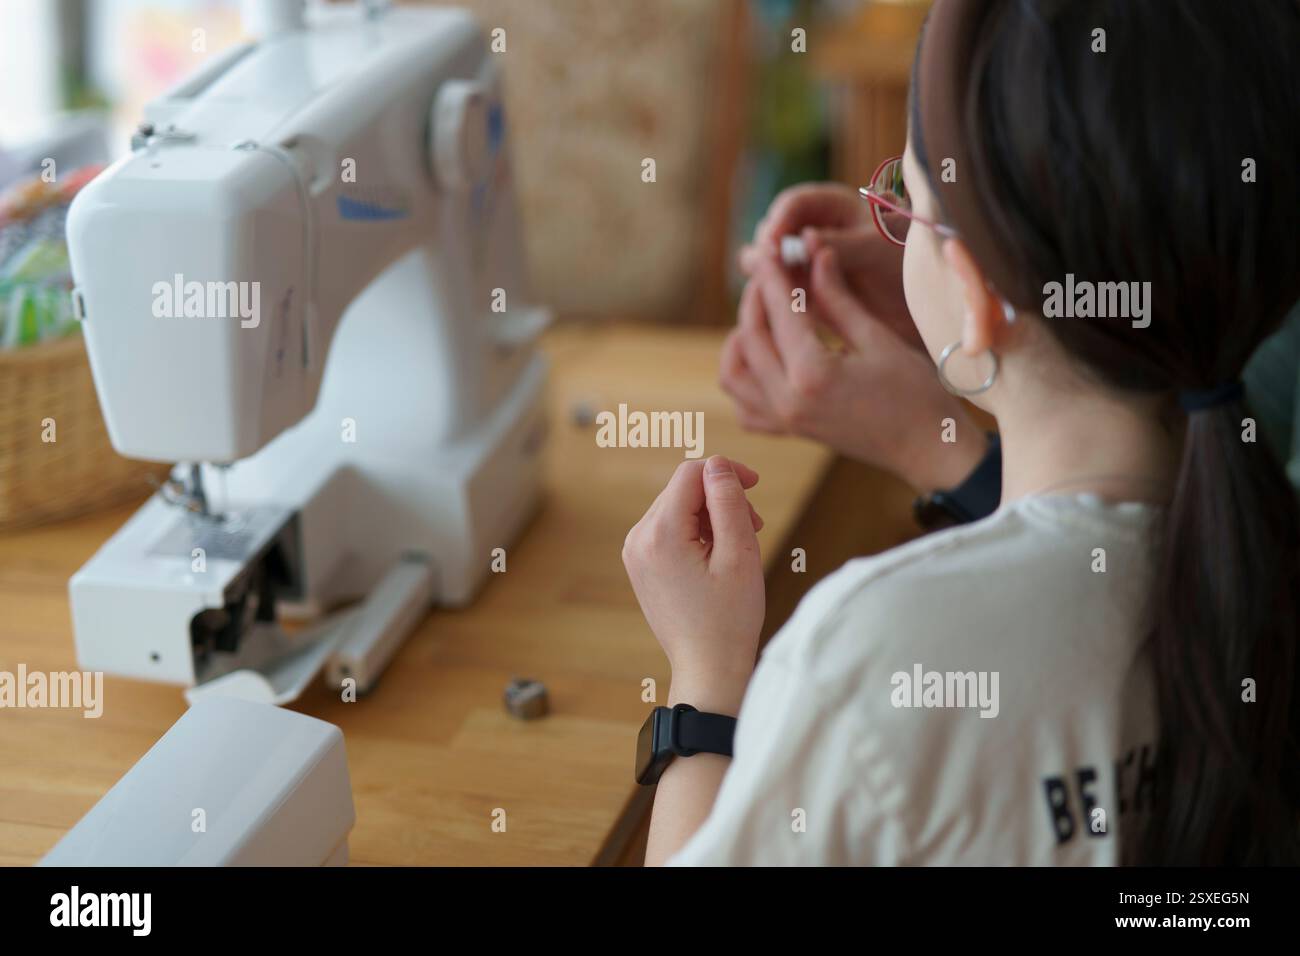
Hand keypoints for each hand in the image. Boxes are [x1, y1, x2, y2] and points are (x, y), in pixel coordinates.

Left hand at [623, 457, 765, 713]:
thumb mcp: (739, 554)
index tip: (755, 485)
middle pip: (683, 489)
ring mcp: (635, 553)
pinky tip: (718, 558)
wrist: (707, 669)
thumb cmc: (729, 619)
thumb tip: (718, 464)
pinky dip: (696, 532)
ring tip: (738, 546)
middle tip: (754, 526)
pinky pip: (670, 529)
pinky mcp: (641, 565)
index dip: (726, 471)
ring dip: (711, 515)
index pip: (691, 473)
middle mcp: (638, 538)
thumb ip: (728, 501)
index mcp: (659, 533)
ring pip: (677, 508)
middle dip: (720, 497)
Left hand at [720, 249, 987, 492]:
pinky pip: (744, 407)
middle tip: (772, 273)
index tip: (769, 248)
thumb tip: (816, 254)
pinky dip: (744, 379)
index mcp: (812, 374)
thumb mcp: (878, 338)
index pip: (779, 311)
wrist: (927, 448)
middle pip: (749, 336)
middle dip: (756, 298)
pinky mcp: (789, 431)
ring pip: (734, 373)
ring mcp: (784, 420)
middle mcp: (787, 400)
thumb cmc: (916, 393)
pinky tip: (763, 357)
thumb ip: (838, 298)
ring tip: (764, 313)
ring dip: (740, 338)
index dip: (772, 274)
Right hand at [739, 181, 918, 347]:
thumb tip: (805, 238)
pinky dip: (772, 295)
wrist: (925, 314)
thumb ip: (843, 245)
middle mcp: (817, 229)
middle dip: (767, 248)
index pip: (794, 204)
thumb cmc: (911, 270)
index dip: (779, 221)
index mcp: (836, 207)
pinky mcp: (805, 290)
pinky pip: (778, 289)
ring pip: (771, 261)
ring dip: (765, 272)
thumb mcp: (880, 253)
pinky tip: (773, 305)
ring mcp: (808, 261)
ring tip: (765, 286)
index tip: (773, 244)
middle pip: (775, 232)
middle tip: (764, 269)